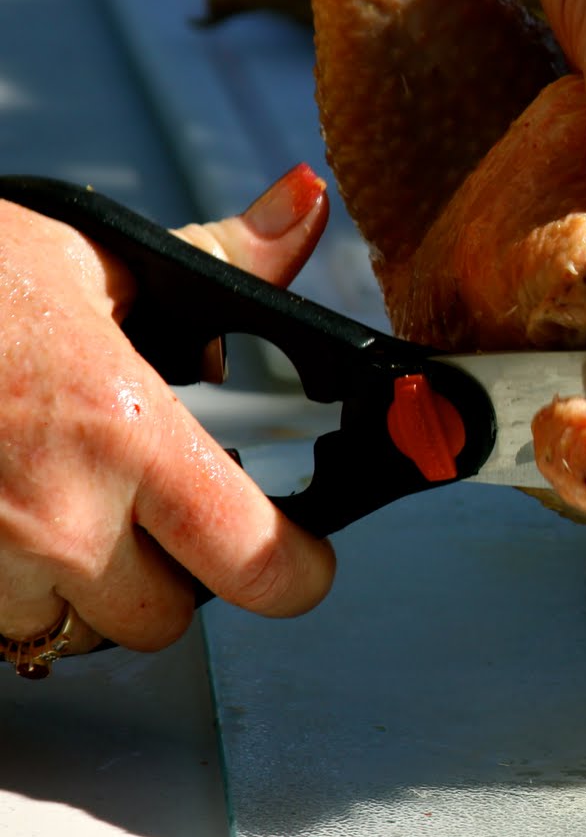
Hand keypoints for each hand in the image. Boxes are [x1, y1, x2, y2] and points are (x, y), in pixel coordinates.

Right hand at [0, 166, 337, 656]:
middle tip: (157, 515)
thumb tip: (305, 204)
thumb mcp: (95, 256)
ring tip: (65, 506)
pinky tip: (7, 521)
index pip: (255, 562)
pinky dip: (11, 589)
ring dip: (83, 589)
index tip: (301, 560)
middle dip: (175, 574)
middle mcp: (59, 514)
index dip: (295, 572)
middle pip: (165, 619)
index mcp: (126, 433)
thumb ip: (223, 257)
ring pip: (74, 632)